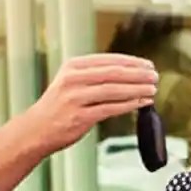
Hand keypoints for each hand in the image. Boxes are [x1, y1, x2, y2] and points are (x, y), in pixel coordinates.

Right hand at [21, 53, 157, 155]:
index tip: (148, 65)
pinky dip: (129, 105)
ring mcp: (76, 98)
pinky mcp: (80, 117)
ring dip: (137, 89)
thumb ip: (95, 75)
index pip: (109, 60)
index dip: (132, 62)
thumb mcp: (71, 81)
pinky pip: (110, 108)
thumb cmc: (58, 106)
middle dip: (138, 75)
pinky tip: (141, 103)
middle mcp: (73, 79)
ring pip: (114, 90)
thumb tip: (129, 73)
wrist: (36, 130)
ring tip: (152, 90)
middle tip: (154, 77)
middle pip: (114, 73)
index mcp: (73, 66)